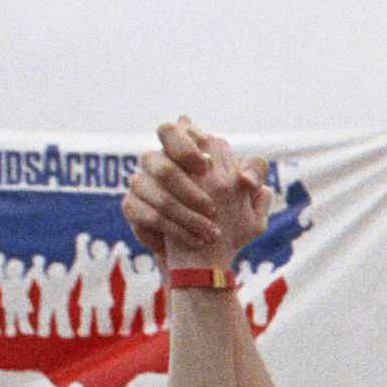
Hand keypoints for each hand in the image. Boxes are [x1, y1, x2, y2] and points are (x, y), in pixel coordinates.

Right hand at [126, 120, 272, 265]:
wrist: (202, 255)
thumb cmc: (227, 219)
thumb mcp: (250, 200)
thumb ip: (254, 176)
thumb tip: (246, 179)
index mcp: (184, 151)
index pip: (173, 130)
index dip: (188, 146)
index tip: (208, 166)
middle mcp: (158, 162)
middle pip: (156, 158)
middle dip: (185, 183)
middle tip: (212, 208)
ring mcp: (141, 183)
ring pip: (149, 187)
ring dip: (185, 213)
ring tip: (211, 233)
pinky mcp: (132, 207)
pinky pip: (147, 214)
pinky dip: (175, 229)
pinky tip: (196, 241)